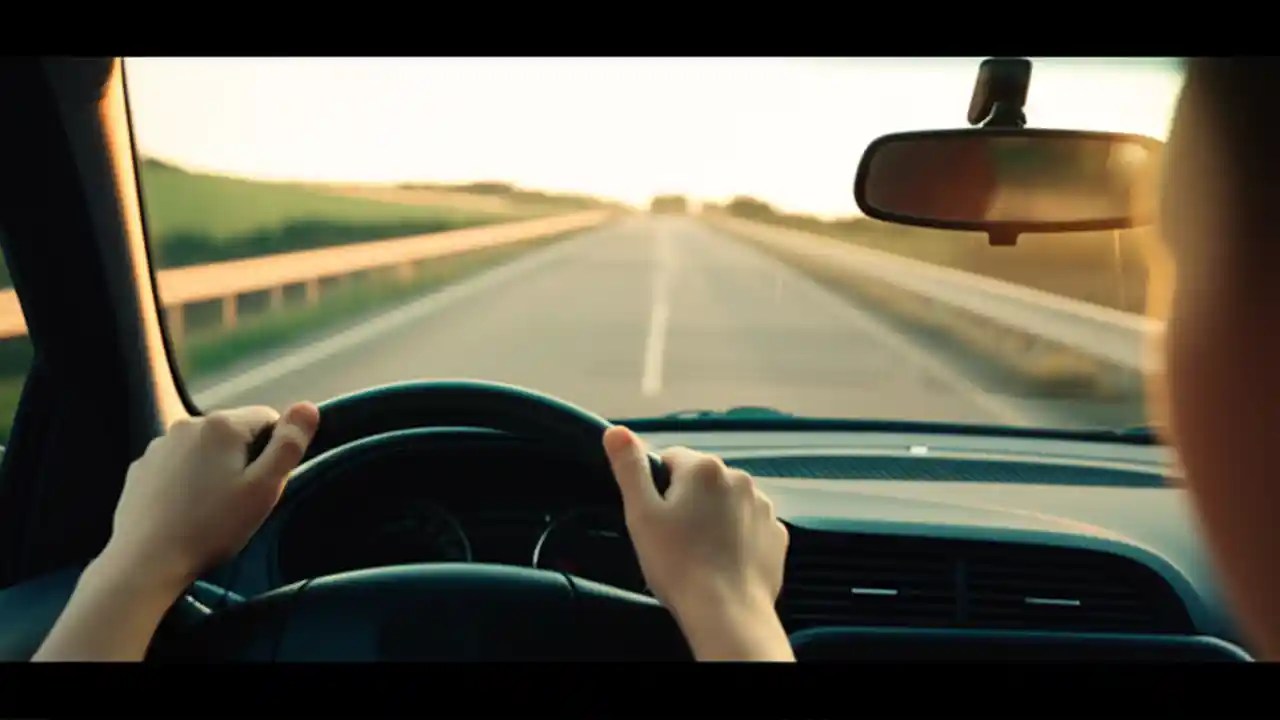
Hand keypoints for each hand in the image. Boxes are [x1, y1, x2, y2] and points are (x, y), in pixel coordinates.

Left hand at [101, 402, 319, 594]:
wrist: (144, 562)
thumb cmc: (213, 526)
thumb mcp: (264, 489)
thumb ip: (289, 445)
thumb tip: (308, 406)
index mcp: (223, 424)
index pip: (269, 419)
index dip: (275, 450)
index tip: (266, 484)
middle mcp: (188, 424)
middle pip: (234, 433)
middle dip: (243, 458)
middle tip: (241, 500)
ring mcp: (158, 445)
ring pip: (203, 448)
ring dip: (213, 467)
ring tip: (210, 508)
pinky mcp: (139, 468)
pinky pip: (176, 464)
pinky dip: (185, 479)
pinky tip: (183, 510)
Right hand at [603, 425, 792, 660]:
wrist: (727, 612)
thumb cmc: (678, 564)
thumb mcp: (641, 514)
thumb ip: (629, 467)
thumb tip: (615, 431)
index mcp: (703, 467)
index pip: (669, 459)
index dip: (657, 488)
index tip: (655, 518)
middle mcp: (739, 477)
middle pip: (701, 480)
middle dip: (687, 501)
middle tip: (673, 538)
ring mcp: (763, 506)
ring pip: (727, 502)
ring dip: (713, 517)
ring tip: (699, 553)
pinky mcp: (777, 534)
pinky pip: (749, 525)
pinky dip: (737, 536)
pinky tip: (724, 561)